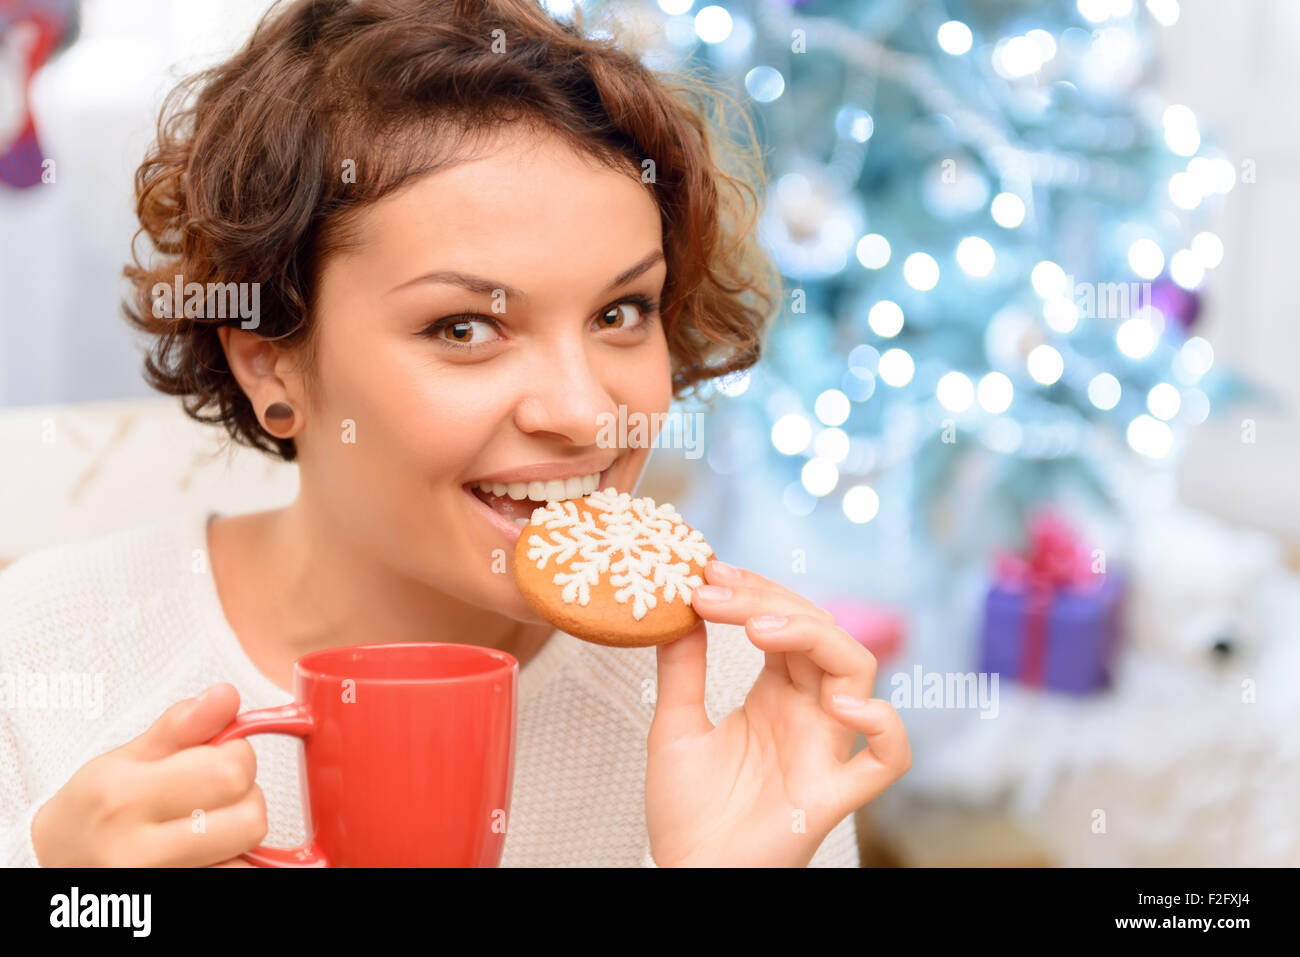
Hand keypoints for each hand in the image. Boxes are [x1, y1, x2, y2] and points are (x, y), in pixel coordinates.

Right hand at [31, 684, 268, 866]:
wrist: (55, 865)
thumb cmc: (95, 807)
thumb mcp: (127, 757)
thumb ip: (183, 724)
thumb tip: (228, 694)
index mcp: (124, 797)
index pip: (231, 772)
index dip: (238, 756)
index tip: (219, 756)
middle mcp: (137, 851)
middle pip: (250, 818)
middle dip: (244, 797)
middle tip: (213, 794)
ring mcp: (157, 885)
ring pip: (249, 853)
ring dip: (239, 835)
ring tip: (204, 825)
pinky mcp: (175, 902)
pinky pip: (237, 876)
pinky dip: (231, 861)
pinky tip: (202, 852)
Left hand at [646, 560, 909, 866]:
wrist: (686, 874)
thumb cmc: (687, 812)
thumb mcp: (675, 726)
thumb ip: (682, 669)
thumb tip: (676, 610)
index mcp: (775, 696)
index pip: (785, 623)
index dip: (754, 593)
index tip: (708, 573)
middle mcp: (808, 714)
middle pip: (819, 634)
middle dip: (770, 602)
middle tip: (715, 590)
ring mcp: (826, 749)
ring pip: (857, 675)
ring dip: (814, 637)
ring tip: (758, 627)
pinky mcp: (834, 792)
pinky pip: (888, 758)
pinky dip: (883, 726)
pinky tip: (840, 704)